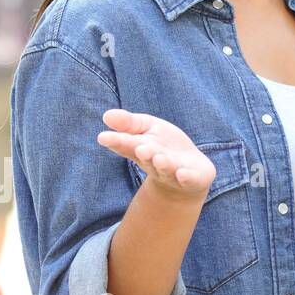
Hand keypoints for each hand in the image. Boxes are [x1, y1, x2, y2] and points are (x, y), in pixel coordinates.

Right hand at [98, 109, 216, 201]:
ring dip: (163, 164)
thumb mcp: (148, 128)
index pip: (127, 144)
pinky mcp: (191, 178)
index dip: (116, 141)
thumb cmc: (163, 146)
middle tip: (140, 148)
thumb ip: (129, 123)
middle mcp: (154, 163)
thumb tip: (107, 115)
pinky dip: (185, 177)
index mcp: (140, 150)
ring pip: (166, 169)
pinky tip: (183, 173)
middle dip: (144, 153)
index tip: (103, 137)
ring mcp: (172, 172)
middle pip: (147, 158)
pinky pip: (188, 179)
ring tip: (159, 157)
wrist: (189, 171)